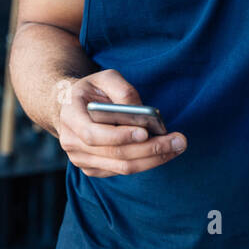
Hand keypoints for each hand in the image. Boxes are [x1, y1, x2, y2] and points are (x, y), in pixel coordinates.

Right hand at [54, 69, 186, 177]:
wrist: (69, 106)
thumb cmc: (91, 90)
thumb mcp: (104, 78)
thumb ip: (122, 89)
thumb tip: (140, 111)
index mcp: (70, 116)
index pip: (93, 134)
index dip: (120, 136)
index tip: (145, 132)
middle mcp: (71, 142)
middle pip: (115, 154)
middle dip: (150, 149)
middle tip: (179, 141)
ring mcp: (81, 160)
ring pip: (122, 167)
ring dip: (153, 159)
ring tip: (178, 147)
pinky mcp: (93, 169)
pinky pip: (122, 170)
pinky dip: (146, 163)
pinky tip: (164, 152)